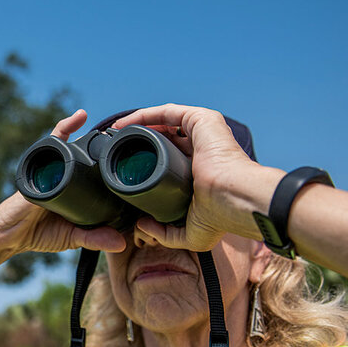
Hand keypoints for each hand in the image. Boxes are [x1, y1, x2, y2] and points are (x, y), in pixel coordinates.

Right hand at [0, 110, 126, 259]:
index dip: (111, 166)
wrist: (8, 236)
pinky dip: (64, 128)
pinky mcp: (39, 164)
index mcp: (75, 188)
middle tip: (123, 139)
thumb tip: (121, 243)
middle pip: (88, 156)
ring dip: (91, 135)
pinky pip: (53, 142)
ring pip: (75, 146)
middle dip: (104, 146)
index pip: (96, 172)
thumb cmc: (39, 234)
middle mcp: (64, 173)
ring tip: (109, 128)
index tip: (132, 160)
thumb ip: (94, 238)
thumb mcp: (72, 237)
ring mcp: (52, 167)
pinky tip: (79, 118)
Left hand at [113, 103, 264, 249]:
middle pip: (163, 136)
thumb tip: (142, 226)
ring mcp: (203, 131)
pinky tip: (125, 124)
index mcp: (198, 169)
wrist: (235, 200)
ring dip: (137, 124)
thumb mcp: (188, 233)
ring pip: (163, 122)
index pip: (168, 156)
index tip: (122, 164)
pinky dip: (144, 115)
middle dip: (137, 138)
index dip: (144, 157)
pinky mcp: (202, 119)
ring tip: (114, 132)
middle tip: (112, 146)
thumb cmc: (220, 217)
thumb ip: (165, 234)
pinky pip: (167, 112)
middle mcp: (201, 147)